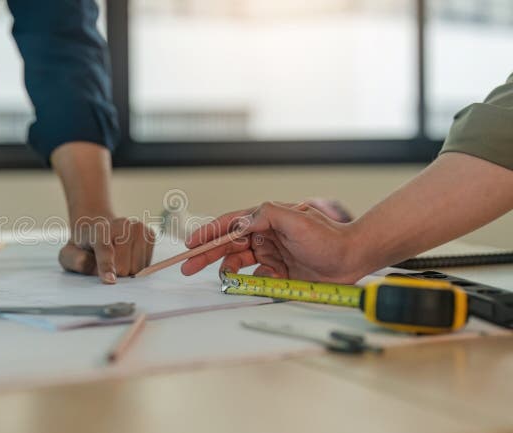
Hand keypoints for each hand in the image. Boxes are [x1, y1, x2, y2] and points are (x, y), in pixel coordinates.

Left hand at [59, 216, 154, 283]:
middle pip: (123, 267)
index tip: (110, 280)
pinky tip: (127, 255)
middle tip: (107, 264)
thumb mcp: (69, 254)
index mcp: (99, 229)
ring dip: (127, 270)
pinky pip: (147, 264)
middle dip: (115, 273)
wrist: (100, 228)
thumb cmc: (84, 246)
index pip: (104, 250)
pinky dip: (137, 265)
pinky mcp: (150, 234)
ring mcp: (138, 228)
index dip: (106, 265)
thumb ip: (74, 260)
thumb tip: (92, 266)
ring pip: (138, 268)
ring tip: (117, 258)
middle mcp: (122, 224)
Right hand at [182, 200, 362, 283]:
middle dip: (205, 256)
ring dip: (231, 272)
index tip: (190, 244)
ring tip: (228, 279)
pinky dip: (256, 283)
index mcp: (264, 220)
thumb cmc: (327, 237)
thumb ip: (264, 216)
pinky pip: (256, 280)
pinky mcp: (277, 274)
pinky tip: (270, 281)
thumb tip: (239, 223)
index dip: (207, 234)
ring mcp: (270, 255)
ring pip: (238, 265)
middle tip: (188, 267)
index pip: (228, 226)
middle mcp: (264, 237)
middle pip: (227, 246)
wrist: (352, 259)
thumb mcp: (294, 218)